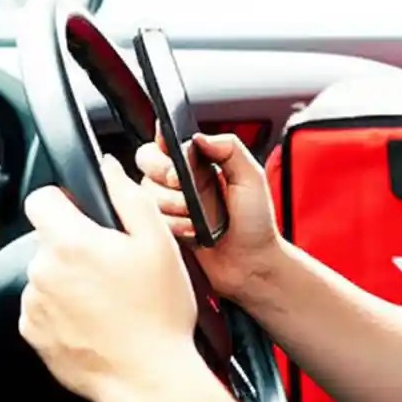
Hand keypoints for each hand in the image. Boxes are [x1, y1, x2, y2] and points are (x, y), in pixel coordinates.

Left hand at [20, 155, 201, 401]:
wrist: (148, 376)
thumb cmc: (160, 313)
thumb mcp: (160, 244)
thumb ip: (130, 198)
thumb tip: (109, 167)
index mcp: (72, 243)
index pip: (41, 198)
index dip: (64, 200)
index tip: (84, 215)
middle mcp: (43, 271)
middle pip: (49, 240)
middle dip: (76, 246)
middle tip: (115, 266)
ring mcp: (35, 305)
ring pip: (47, 275)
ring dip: (70, 279)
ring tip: (109, 298)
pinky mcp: (34, 334)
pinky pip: (44, 308)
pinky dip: (64, 309)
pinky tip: (97, 319)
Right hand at [136, 131, 281, 301]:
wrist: (251, 264)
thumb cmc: (256, 224)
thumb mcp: (252, 178)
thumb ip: (230, 149)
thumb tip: (200, 137)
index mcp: (201, 162)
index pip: (167, 142)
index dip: (164, 148)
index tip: (178, 164)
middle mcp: (183, 180)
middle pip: (146, 160)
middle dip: (162, 174)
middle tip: (183, 187)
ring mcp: (171, 204)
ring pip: (145, 190)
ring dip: (171, 204)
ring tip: (197, 216)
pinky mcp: (165, 226)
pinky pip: (148, 218)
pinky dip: (170, 225)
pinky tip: (192, 231)